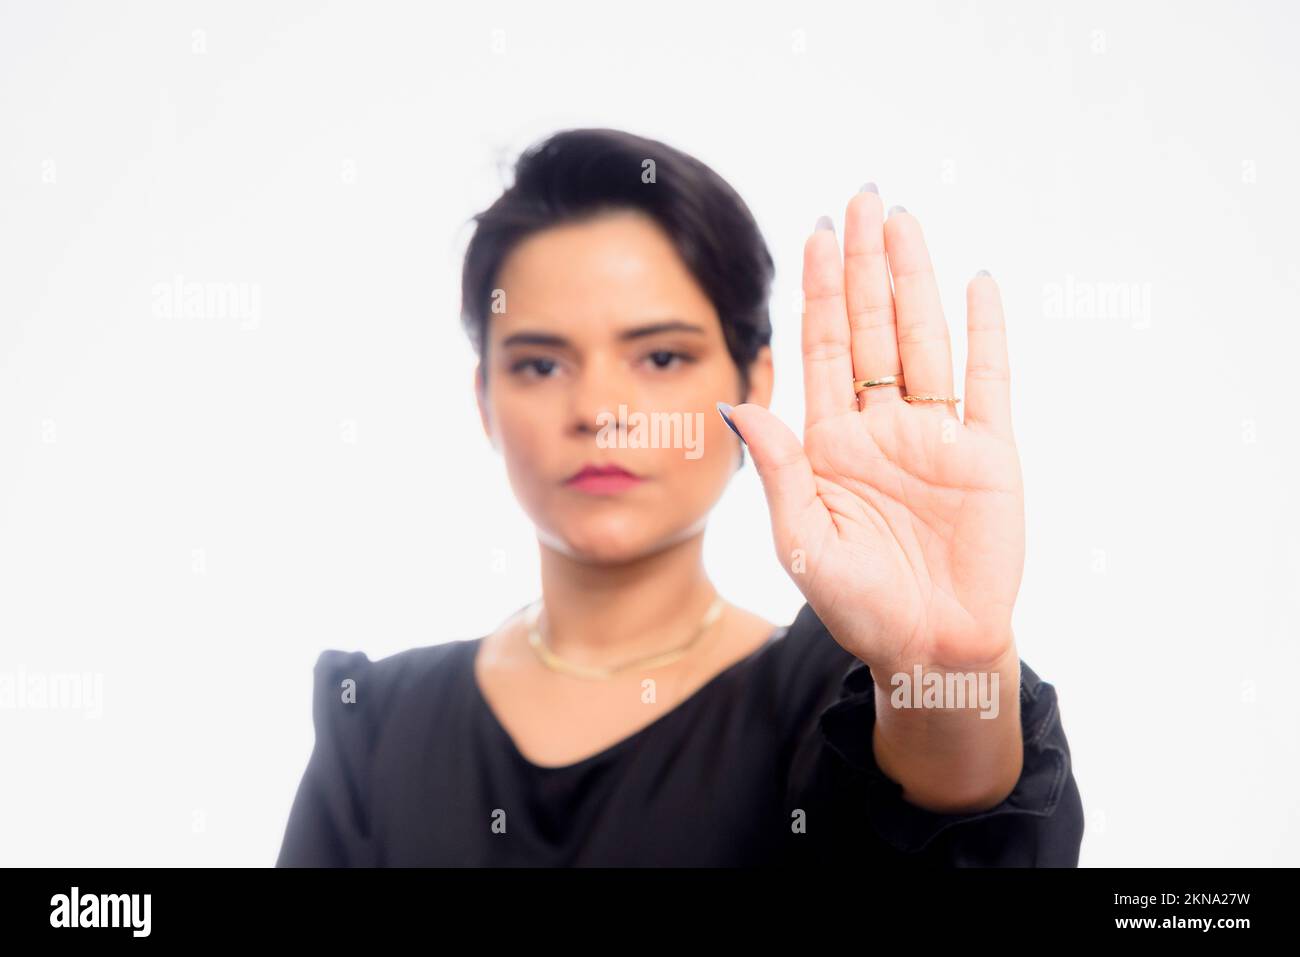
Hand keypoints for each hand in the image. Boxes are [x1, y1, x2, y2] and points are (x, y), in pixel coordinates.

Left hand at [723, 189, 1023, 680]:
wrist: (930, 650)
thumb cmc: (859, 605)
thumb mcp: (801, 538)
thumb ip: (777, 467)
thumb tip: (735, 402)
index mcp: (831, 444)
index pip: (824, 349)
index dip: (820, 290)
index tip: (815, 234)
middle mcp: (882, 428)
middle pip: (873, 327)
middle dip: (864, 264)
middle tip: (861, 197)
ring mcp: (937, 436)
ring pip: (924, 339)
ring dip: (915, 280)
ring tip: (903, 221)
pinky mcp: (988, 454)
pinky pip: (987, 381)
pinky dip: (984, 332)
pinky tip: (977, 283)